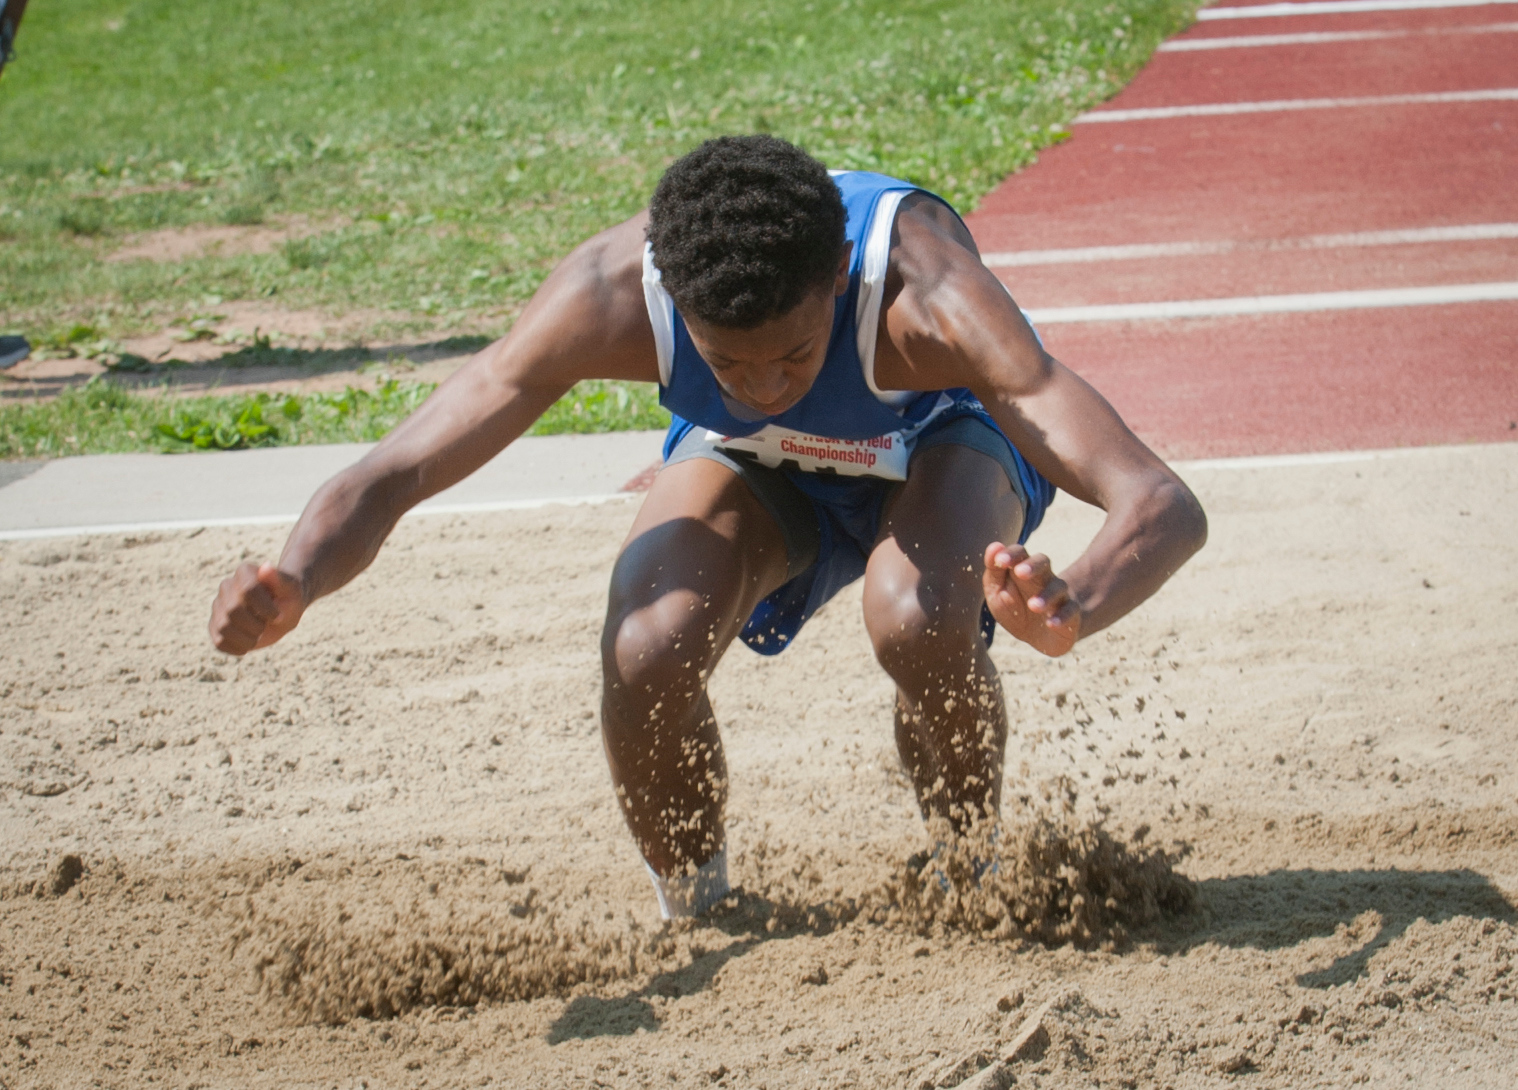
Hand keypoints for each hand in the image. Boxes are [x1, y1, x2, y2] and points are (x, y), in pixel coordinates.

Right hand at [209, 562, 306, 654]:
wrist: (283, 611)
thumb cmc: (289, 598)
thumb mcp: (292, 590)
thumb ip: (280, 580)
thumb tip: (266, 567)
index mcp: (245, 572)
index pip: (248, 590)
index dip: (266, 608)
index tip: (278, 615)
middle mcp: (227, 586)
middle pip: (233, 611)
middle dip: (256, 624)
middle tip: (267, 625)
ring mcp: (218, 606)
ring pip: (223, 627)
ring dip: (247, 638)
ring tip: (258, 636)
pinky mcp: (215, 625)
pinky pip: (219, 642)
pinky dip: (236, 648)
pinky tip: (249, 644)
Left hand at [981, 542, 1080, 656]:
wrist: (1038, 635)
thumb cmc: (1014, 609)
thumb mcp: (997, 593)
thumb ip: (994, 572)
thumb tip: (994, 546)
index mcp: (1023, 568)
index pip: (1020, 553)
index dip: (1011, 554)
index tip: (1000, 561)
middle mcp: (1043, 577)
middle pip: (1043, 562)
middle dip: (1032, 566)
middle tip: (1020, 572)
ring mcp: (1059, 594)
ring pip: (1057, 587)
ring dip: (1046, 595)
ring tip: (1033, 605)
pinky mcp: (1071, 613)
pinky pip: (1070, 610)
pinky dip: (1062, 616)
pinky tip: (1052, 623)